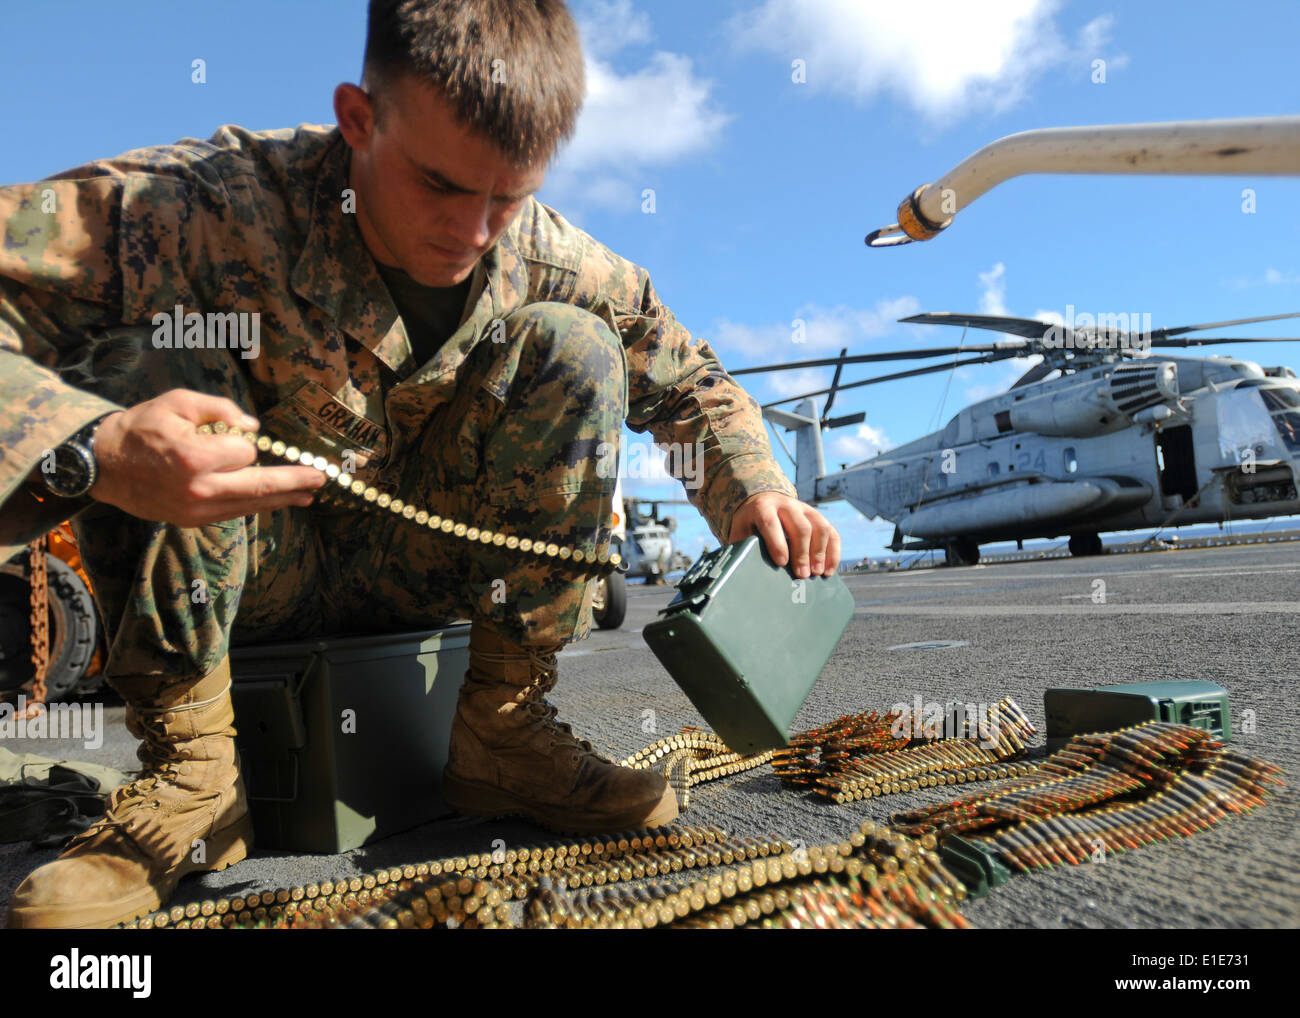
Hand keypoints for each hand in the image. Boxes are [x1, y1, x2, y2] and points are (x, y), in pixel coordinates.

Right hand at [90, 389, 325, 525]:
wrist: (104, 464)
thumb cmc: (142, 427)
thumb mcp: (178, 402)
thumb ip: (220, 409)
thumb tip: (254, 428)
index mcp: (194, 457)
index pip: (243, 452)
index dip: (244, 442)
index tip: (232, 434)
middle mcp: (198, 489)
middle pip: (259, 487)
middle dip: (294, 482)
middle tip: (321, 479)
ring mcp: (195, 510)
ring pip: (250, 504)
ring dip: (282, 498)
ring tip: (309, 493)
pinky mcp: (191, 520)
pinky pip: (234, 513)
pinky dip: (257, 506)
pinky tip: (277, 502)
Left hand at [727, 491, 840, 577]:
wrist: (762, 500)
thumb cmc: (750, 523)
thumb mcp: (741, 530)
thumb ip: (743, 546)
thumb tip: (745, 573)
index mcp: (762, 507)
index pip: (771, 522)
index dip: (777, 543)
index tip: (781, 563)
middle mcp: (786, 505)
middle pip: (800, 527)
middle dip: (802, 553)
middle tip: (802, 575)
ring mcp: (804, 509)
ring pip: (820, 527)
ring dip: (820, 553)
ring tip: (817, 573)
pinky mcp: (817, 517)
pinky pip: (831, 532)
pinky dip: (833, 552)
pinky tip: (829, 570)